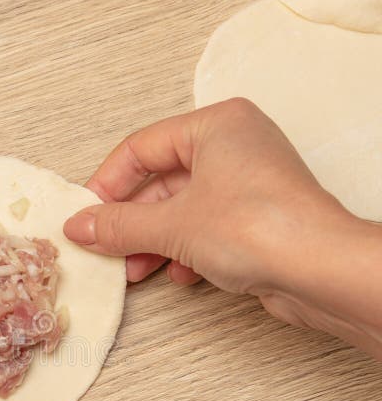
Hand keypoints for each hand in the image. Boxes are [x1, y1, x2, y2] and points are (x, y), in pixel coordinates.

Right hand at [64, 98, 381, 358]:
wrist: (321, 272)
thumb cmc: (258, 228)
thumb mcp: (171, 225)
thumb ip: (118, 225)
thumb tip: (78, 227)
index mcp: (215, 125)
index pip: (141, 148)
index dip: (107, 184)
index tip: (86, 216)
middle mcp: (234, 146)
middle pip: (160, 182)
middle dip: (131, 222)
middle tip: (105, 248)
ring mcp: (247, 183)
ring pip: (181, 210)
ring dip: (153, 242)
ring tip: (134, 270)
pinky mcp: (256, 219)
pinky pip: (204, 229)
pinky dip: (184, 251)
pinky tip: (179, 275)